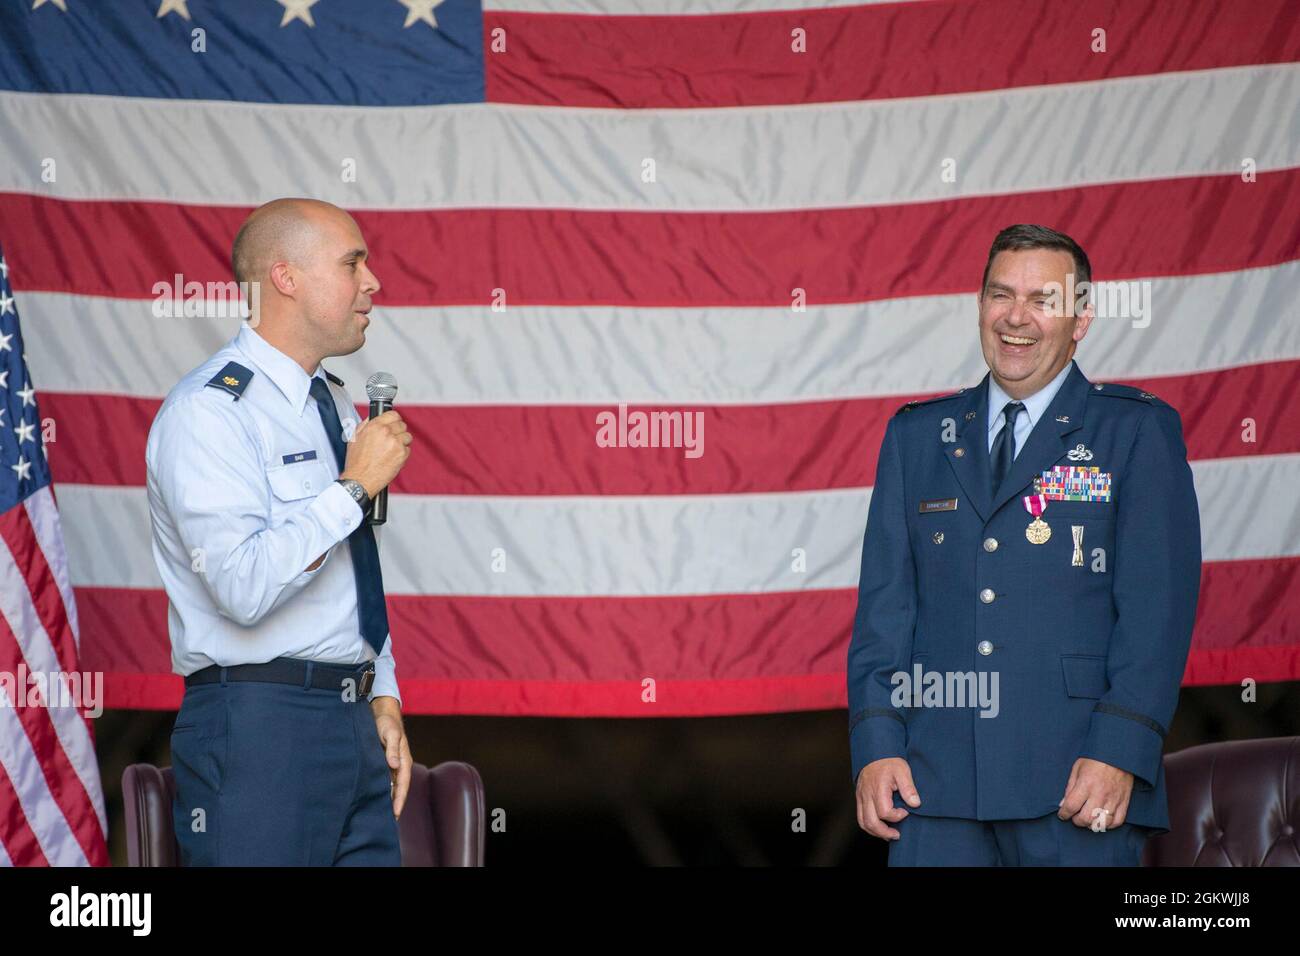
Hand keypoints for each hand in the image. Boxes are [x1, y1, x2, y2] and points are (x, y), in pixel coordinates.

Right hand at [341, 410, 412, 498]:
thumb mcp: (355, 437)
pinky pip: (408, 450)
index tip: (394, 423)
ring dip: (402, 442)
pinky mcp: (402, 454)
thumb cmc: (356, 462)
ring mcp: (396, 443)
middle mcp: (386, 432)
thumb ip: (366, 424)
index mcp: (374, 426)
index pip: (393, 414)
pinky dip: (402, 454)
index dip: (394, 420)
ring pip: (407, 437)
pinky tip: (392, 459)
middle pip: (402, 425)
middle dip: (398, 432)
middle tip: (391, 440)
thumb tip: (373, 417)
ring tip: (391, 451)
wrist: (360, 480)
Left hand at [371, 695, 410, 818]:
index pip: (403, 784)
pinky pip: (381, 780)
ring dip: (386, 799)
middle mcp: (397, 765)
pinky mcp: (380, 763)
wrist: (380, 712)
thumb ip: (392, 748)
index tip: (395, 814)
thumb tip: (394, 764)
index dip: (400, 799)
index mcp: (403, 760)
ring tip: (379, 815)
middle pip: (398, 789)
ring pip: (389, 786)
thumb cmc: (387, 722)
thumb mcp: (390, 733)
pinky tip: (371, 798)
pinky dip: (379, 790)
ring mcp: (389, 765)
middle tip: (387, 822)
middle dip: (394, 805)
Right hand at [855, 757, 920, 839]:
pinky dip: (869, 826)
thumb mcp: (903, 770)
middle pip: (871, 821)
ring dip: (876, 832)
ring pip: (863, 822)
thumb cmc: (889, 762)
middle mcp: (867, 795)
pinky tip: (880, 828)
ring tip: (889, 834)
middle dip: (885, 832)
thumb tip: (915, 804)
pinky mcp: (859, 799)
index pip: (884, 811)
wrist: (875, 753)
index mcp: (878, 788)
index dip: (897, 816)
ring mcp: (861, 798)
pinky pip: (860, 818)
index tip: (906, 811)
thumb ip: (909, 788)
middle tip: (897, 834)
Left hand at [1058, 757, 1132, 829]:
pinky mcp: (1124, 802)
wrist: (1119, 754)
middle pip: (1086, 818)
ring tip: (1088, 818)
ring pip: (1101, 823)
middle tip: (1075, 816)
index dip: (1064, 813)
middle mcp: (1100, 794)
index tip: (1062, 814)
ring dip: (1091, 824)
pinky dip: (1108, 825)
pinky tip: (1102, 820)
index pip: (1071, 806)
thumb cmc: (1095, 759)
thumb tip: (1063, 804)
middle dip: (1077, 821)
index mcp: (1086, 784)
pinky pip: (1117, 821)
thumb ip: (1070, 787)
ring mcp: (1113, 799)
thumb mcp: (1077, 768)